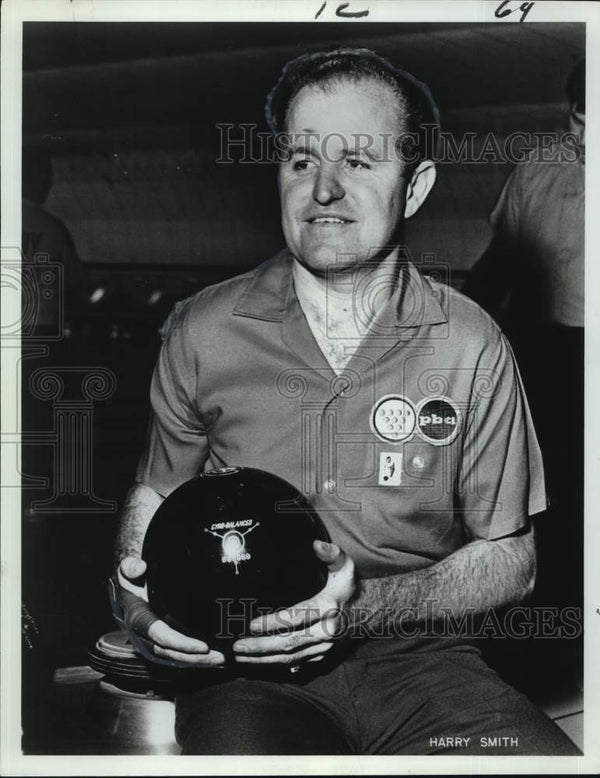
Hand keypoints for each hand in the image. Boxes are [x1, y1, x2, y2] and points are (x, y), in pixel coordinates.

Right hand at [110, 556, 224, 667]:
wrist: (124, 594)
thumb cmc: (130, 580)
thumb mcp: (126, 570)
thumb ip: (130, 567)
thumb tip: (139, 567)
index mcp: (136, 617)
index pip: (158, 634)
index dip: (180, 643)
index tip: (203, 647)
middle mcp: (141, 636)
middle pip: (169, 652)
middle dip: (193, 658)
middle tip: (219, 658)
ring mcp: (149, 644)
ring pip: (173, 658)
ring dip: (196, 662)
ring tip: (220, 660)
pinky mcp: (157, 646)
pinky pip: (175, 657)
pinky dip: (192, 660)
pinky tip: (211, 659)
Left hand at [232, 541, 354, 668]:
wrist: (371, 611)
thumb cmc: (350, 586)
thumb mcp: (345, 565)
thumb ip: (331, 553)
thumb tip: (316, 544)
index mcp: (329, 608)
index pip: (297, 617)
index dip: (274, 623)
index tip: (252, 625)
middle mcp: (326, 632)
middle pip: (290, 643)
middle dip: (261, 647)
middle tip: (237, 646)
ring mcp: (324, 647)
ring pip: (291, 658)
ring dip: (264, 660)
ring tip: (241, 657)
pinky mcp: (321, 656)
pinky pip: (296, 664)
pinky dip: (276, 664)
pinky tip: (258, 662)